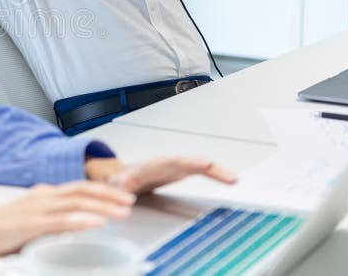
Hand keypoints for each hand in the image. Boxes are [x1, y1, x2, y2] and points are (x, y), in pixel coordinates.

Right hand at [0, 181, 134, 255]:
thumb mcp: (30, 221)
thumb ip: (51, 219)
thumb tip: (73, 227)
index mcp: (43, 195)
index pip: (78, 187)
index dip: (102, 190)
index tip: (122, 195)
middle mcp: (42, 196)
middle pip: (82, 190)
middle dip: (109, 194)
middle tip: (131, 200)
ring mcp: (36, 208)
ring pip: (76, 202)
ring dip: (103, 205)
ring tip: (122, 211)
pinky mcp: (30, 223)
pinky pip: (62, 220)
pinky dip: (82, 220)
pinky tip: (98, 223)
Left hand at [106, 157, 237, 194]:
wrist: (120, 177)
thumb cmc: (119, 181)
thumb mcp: (116, 185)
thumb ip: (120, 184)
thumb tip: (122, 184)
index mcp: (148, 167)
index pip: (166, 163)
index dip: (183, 163)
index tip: (198, 164)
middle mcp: (163, 164)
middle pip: (184, 162)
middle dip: (198, 163)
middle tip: (214, 166)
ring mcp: (174, 167)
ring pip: (197, 165)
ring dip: (213, 170)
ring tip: (232, 177)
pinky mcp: (181, 171)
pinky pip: (200, 171)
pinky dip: (216, 174)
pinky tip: (231, 179)